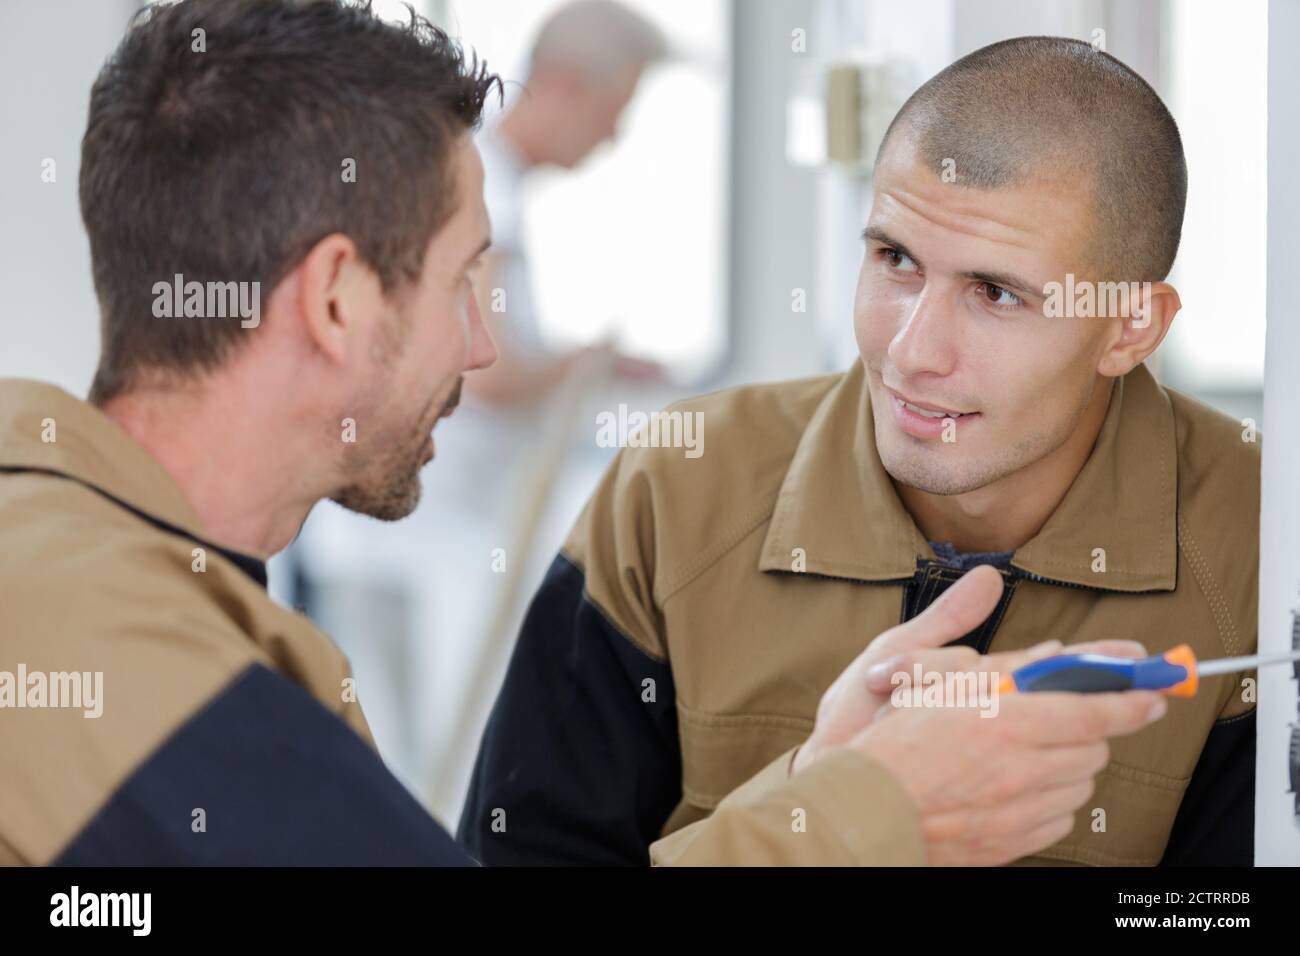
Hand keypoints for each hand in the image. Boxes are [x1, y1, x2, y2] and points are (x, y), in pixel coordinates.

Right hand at [854, 684, 1164, 864]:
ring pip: (1081, 786)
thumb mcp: (939, 686)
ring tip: (1032, 754)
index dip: (1132, 701)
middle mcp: (1019, 769)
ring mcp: (1019, 811)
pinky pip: (1059, 819)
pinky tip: (1020, 788)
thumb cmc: (891, 743)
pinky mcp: (1013, 842)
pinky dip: (1051, 801)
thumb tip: (1055, 656)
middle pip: (1094, 749)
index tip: (1152, 695)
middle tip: (1065, 719)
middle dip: (1090, 730)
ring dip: (1069, 766)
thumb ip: (1003, 668)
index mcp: (1002, 721)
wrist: (864, 810)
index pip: (1093, 710)